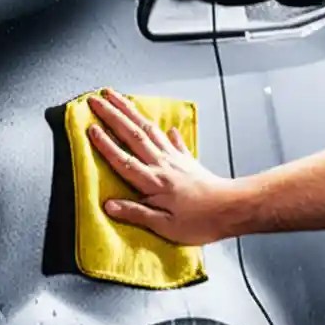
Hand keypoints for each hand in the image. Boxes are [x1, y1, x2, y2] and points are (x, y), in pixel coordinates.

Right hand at [86, 89, 239, 244]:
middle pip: (133, 135)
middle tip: (96, 99)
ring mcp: (175, 159)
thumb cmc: (201, 221)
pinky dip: (167, 133)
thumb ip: (136, 213)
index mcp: (154, 182)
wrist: (233, 208)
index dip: (105, 144)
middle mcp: (162, 164)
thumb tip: (109, 205)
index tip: (90, 128)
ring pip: (149, 130)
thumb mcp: (165, 226)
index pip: (123, 160)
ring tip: (118, 98)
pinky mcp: (188, 161)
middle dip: (112, 115)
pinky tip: (165, 127)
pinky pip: (174, 142)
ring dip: (131, 112)